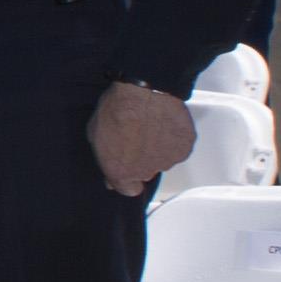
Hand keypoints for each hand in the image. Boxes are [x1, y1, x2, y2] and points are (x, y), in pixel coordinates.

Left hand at [89, 78, 192, 196]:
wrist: (145, 91)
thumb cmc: (117, 109)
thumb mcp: (96, 134)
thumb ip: (105, 158)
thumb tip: (110, 173)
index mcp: (122, 172)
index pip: (128, 190)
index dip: (127, 178)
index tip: (125, 166)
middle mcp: (146, 171)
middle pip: (146, 173)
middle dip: (141, 160)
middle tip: (137, 137)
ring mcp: (169, 160)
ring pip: (163, 160)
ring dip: (158, 148)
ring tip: (151, 126)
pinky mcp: (185, 147)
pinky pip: (178, 147)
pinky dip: (173, 138)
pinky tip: (165, 123)